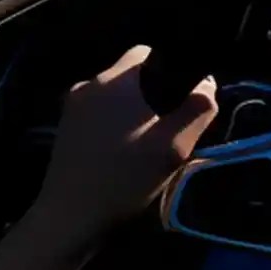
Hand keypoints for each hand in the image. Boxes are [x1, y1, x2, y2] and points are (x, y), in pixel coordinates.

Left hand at [31, 45, 218, 244]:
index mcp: (116, 80)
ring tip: (143, 143)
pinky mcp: (63, 128)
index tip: (181, 98)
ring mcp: (71, 107)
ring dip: (130, 110)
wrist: (70, 217)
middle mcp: (89, 83)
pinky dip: (111, 124)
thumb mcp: (173, 147)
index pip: (147, 52)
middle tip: (167, 126)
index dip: (170, 70)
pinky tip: (120, 152)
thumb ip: (196, 110)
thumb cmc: (124, 178)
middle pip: (130, 75)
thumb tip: (206, 83)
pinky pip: (97, 113)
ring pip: (113, 96)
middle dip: (151, 94)